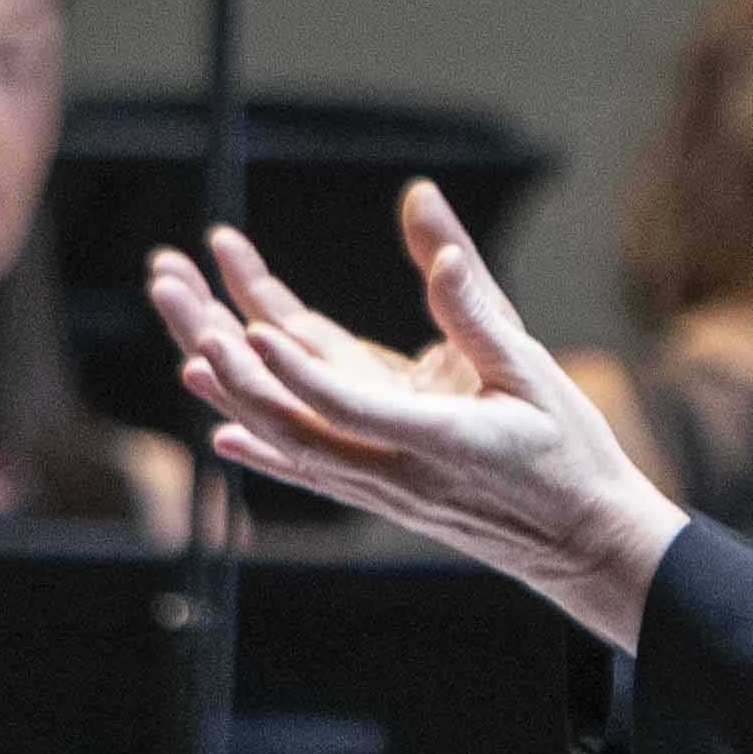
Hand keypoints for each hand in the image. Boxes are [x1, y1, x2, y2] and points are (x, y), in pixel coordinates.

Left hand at [148, 187, 690, 645]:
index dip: (291, 368)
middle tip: (170, 285)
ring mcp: (378, 487)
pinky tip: (216, 422)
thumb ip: (469, 292)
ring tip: (179, 311)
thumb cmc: (569, 450)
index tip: (246, 326)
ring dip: (225, 376)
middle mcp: (393, 472)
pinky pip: (304, 464)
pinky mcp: (377, 489)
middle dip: (222, 350)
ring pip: (282, 433)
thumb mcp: (530, 362)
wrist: (582, 545)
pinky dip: (259, 441)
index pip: (346, 404)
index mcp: (438, 439)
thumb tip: (422, 208)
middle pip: (286, 417)